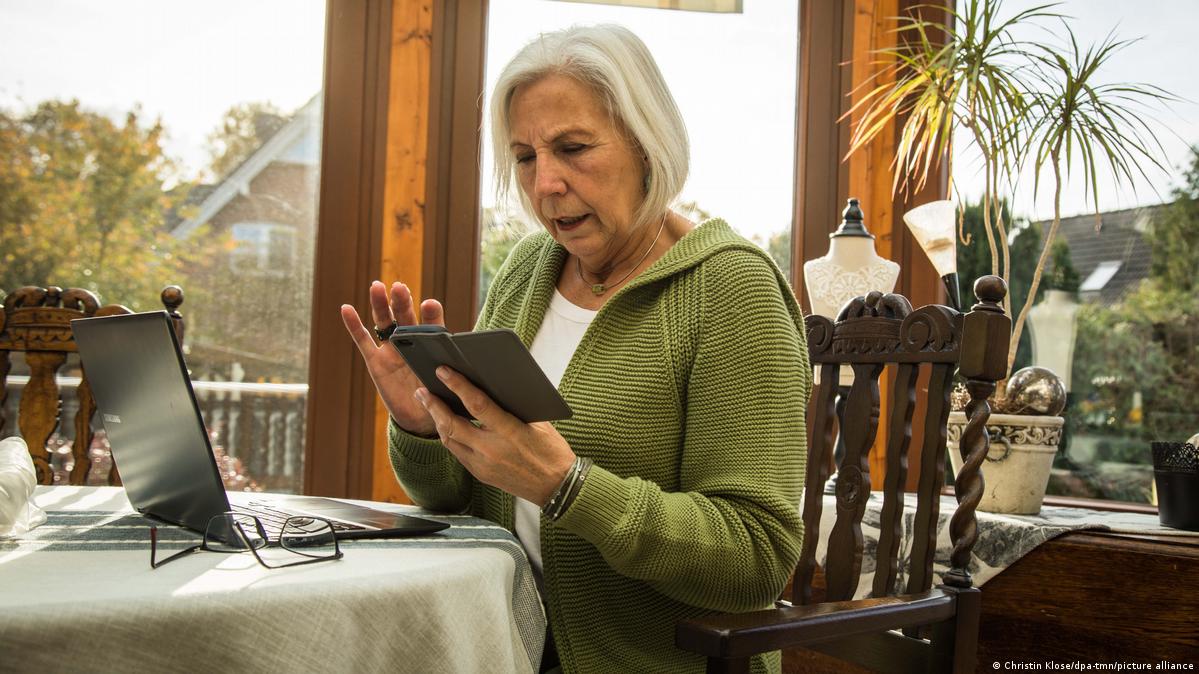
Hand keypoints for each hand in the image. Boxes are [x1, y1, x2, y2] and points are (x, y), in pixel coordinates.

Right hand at [341, 281, 444, 435]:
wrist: (422, 417)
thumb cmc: (440, 394)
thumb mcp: (446, 380)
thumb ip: (448, 365)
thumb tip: (458, 354)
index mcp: (432, 342)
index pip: (432, 323)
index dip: (430, 314)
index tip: (429, 305)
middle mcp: (411, 341)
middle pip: (405, 316)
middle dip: (402, 302)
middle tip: (400, 287)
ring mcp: (392, 350)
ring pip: (384, 322)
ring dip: (380, 304)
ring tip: (377, 287)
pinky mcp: (376, 362)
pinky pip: (363, 341)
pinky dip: (354, 325)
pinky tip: (346, 309)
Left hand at [415, 365, 575, 504]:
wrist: (556, 486)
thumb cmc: (551, 451)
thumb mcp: (538, 423)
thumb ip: (514, 407)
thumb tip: (491, 387)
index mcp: (510, 432)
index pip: (477, 405)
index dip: (457, 386)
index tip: (443, 372)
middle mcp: (492, 450)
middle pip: (452, 425)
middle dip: (434, 406)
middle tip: (421, 391)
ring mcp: (483, 465)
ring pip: (449, 440)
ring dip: (437, 421)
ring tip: (429, 404)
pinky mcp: (480, 475)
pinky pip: (457, 453)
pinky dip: (449, 436)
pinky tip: (446, 425)